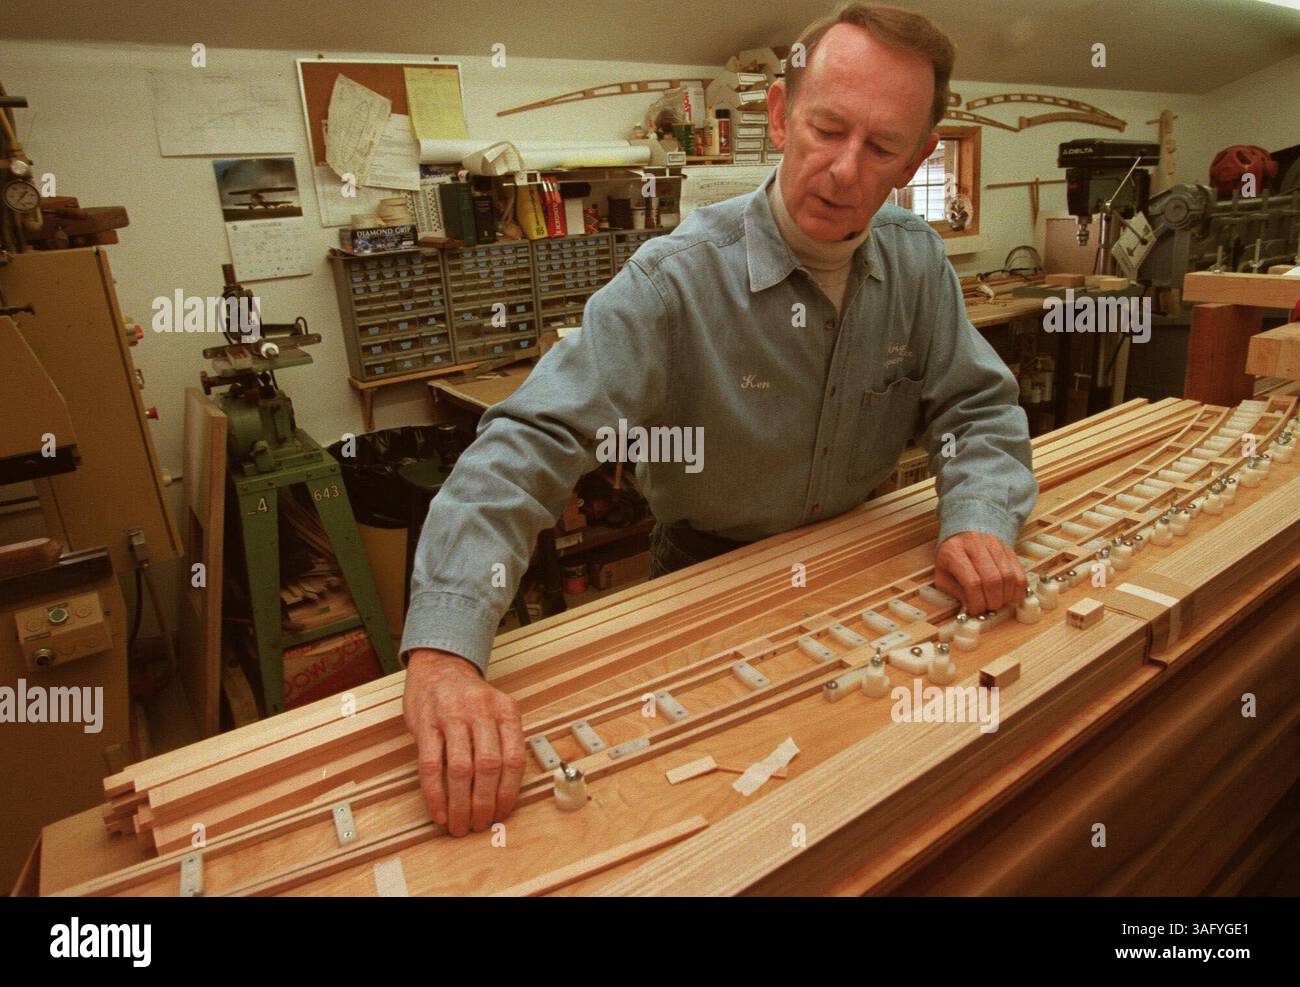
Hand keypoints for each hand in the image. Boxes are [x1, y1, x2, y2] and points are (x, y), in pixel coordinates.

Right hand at [402, 649, 526, 836]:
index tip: (502, 812)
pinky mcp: (426, 723)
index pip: (514, 758)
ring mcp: (452, 716)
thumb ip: (504, 741)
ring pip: (461, 768)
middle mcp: (481, 712)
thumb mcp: (498, 710)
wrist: (440, 666)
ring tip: (459, 824)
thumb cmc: (469, 696)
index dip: (509, 792)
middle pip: (489, 766)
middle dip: (485, 803)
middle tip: (480, 824)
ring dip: (461, 804)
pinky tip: (438, 811)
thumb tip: (504, 793)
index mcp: (506, 711)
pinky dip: (435, 793)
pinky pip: (431, 764)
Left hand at [934, 531, 1026, 614]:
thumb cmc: (950, 561)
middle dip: (993, 601)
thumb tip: (975, 610)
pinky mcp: (1007, 548)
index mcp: (954, 552)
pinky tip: (1011, 596)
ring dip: (1006, 596)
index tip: (976, 611)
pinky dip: (1018, 588)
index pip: (972, 582)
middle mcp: (975, 544)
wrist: (961, 537)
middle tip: (989, 609)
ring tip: (998, 603)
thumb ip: (956, 593)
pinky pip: (1019, 571)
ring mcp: (994, 544)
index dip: (977, 602)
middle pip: (993, 579)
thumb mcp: (943, 577)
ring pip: (1008, 575)